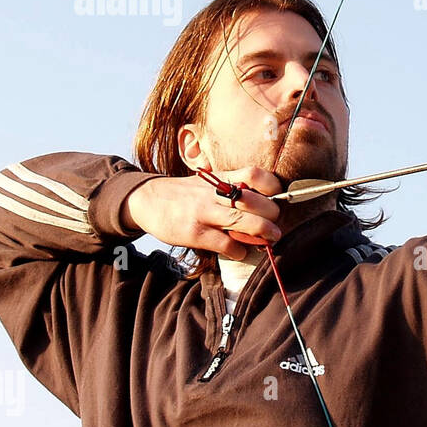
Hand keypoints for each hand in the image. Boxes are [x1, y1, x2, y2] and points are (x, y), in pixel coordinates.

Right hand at [123, 167, 283, 258]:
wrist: (147, 199)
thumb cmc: (186, 193)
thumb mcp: (209, 182)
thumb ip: (233, 188)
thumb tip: (265, 203)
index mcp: (221, 179)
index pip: (254, 174)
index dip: (272, 186)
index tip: (279, 197)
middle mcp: (215, 194)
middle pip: (254, 201)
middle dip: (272, 214)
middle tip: (276, 224)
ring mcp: (204, 213)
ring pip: (243, 221)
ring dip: (263, 232)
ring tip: (270, 238)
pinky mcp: (195, 233)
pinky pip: (225, 243)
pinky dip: (239, 250)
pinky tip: (240, 251)